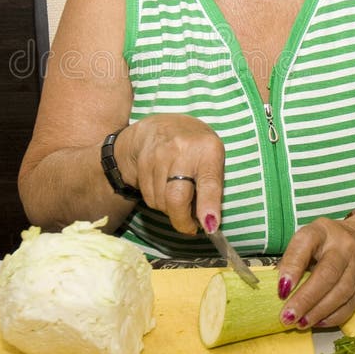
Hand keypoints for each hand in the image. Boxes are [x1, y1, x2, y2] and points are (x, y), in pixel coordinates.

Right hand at [118, 114, 224, 234]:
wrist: (161, 125)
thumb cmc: (194, 147)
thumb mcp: (211, 158)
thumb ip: (212, 186)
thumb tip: (208, 222)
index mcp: (208, 149)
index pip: (209, 183)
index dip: (208, 207)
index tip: (210, 226)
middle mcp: (183, 150)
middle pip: (177, 198)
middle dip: (182, 221)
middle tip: (189, 227)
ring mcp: (159, 155)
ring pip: (160, 202)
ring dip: (169, 210)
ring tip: (177, 197)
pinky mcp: (142, 161)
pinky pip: (149, 197)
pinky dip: (157, 202)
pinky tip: (163, 188)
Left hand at [276, 217, 354, 327]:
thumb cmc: (326, 243)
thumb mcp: (307, 240)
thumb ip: (293, 259)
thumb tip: (279, 288)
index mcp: (321, 231)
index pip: (305, 245)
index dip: (292, 267)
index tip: (281, 290)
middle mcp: (342, 246)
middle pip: (327, 274)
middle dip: (305, 299)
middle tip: (288, 316)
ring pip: (340, 293)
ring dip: (318, 312)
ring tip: (300, 323)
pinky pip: (349, 305)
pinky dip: (331, 317)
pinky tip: (316, 323)